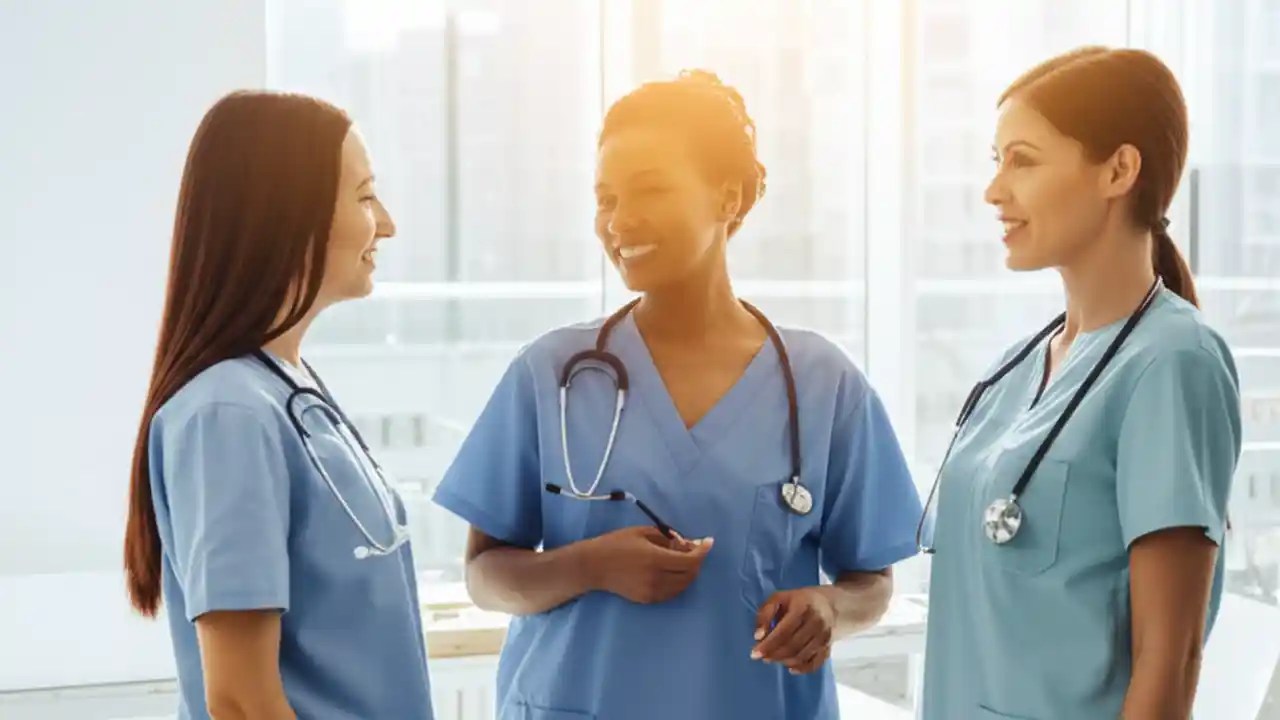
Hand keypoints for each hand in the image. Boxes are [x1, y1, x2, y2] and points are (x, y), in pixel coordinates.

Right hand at [584, 526, 712, 603]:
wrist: (593, 566)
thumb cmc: (616, 543)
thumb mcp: (642, 532)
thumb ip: (667, 537)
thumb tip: (687, 543)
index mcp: (656, 558)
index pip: (690, 560)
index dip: (703, 551)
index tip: (708, 542)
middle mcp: (657, 578)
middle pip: (690, 574)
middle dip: (696, 561)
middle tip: (692, 549)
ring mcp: (652, 592)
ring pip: (683, 586)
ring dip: (688, 572)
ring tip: (681, 559)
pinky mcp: (647, 599)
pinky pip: (671, 592)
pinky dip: (678, 582)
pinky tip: (671, 571)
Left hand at [751, 587, 836, 674]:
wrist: (830, 605)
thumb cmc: (798, 601)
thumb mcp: (778, 598)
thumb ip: (765, 614)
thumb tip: (758, 636)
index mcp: (802, 608)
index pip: (784, 632)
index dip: (768, 645)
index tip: (755, 654)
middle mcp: (816, 623)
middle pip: (792, 646)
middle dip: (774, 655)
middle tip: (762, 657)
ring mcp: (824, 637)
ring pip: (802, 656)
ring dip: (784, 661)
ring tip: (773, 659)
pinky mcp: (828, 647)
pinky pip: (815, 663)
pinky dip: (801, 669)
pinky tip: (790, 667)